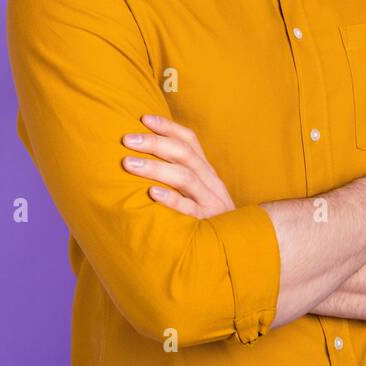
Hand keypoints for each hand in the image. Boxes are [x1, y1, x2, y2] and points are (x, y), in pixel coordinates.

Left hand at [120, 114, 235, 218]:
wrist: (238, 247)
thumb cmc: (207, 218)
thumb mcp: (198, 193)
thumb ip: (179, 176)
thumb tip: (144, 157)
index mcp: (207, 172)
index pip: (190, 141)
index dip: (168, 127)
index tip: (144, 118)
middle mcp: (212, 183)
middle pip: (185, 154)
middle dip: (155, 143)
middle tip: (127, 140)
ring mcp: (212, 202)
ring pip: (185, 177)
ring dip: (155, 168)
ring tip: (129, 163)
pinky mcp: (208, 224)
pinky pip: (190, 209)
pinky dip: (171, 199)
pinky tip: (152, 194)